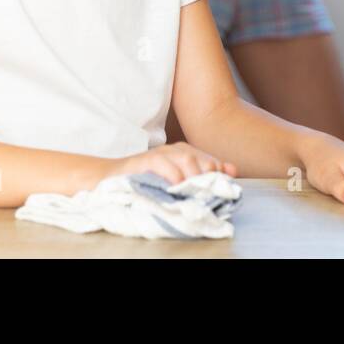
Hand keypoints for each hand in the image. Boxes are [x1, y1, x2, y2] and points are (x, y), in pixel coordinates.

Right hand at [102, 141, 236, 185]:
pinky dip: (173, 175)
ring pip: (186, 158)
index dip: (218, 174)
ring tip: (194, 191)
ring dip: (193, 176)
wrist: (111, 177)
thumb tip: (232, 171)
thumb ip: (201, 176)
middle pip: (201, 159)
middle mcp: (175, 150)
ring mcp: (160, 153)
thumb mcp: (176, 181)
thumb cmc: (146, 181)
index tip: (224, 187)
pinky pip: (164, 164)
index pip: (210, 160)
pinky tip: (176, 186)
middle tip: (208, 193)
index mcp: (185, 153)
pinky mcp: (146, 159)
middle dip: (208, 175)